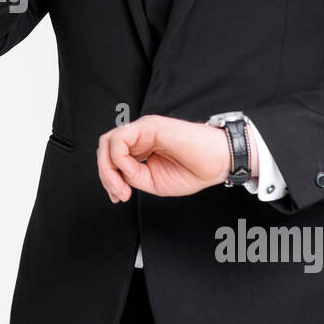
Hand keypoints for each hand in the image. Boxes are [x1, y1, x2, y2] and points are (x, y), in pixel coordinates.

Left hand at [96, 115, 231, 201]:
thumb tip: (116, 174)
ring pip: (108, 142)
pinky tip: (131, 172)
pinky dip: (119, 159)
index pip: (112, 158)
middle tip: (119, 194)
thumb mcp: (154, 182)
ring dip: (108, 168)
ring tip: (122, 187)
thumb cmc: (193, 170)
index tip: (118, 197)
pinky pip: (120, 140)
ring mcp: (143, 129)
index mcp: (141, 148)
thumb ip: (132, 177)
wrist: (217, 163)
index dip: (109, 179)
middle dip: (106, 175)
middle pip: (105, 149)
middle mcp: (140, 136)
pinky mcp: (148, 126)